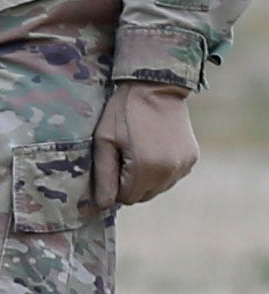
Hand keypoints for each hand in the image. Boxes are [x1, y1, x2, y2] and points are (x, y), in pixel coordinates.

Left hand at [94, 83, 200, 211]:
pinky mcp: (192, 159)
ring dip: (145, 178)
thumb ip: (104, 175)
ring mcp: (183, 166)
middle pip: (143, 196)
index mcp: (145, 169)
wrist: (155, 88)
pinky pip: (171, 177)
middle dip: (129, 183)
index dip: (114, 185)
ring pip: (158, 188)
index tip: (111, 164)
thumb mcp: (104, 141)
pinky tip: (153, 148)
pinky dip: (161, 170)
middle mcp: (169, 172)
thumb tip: (102, 205)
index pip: (125, 198)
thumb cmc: (123, 112)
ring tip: (137, 150)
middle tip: (122, 156)